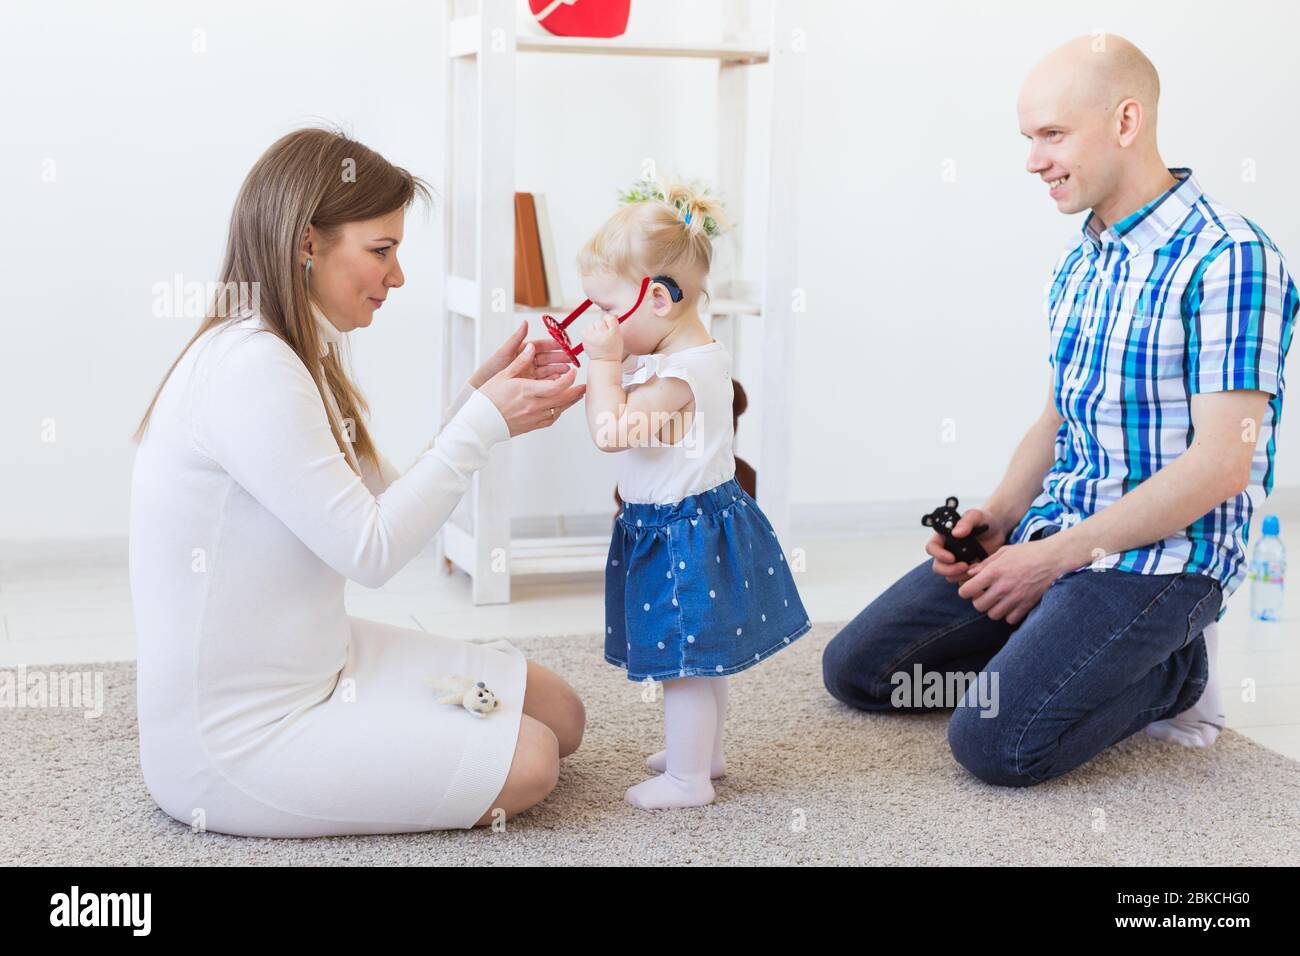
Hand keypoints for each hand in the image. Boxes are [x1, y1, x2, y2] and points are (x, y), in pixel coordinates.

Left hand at [469, 320, 574, 388]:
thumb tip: (525, 322)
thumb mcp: (504, 352)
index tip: (564, 344)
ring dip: (559, 370)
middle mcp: (528, 361)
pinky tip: (560, 381)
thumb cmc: (491, 369)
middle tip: (571, 359)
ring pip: (548, 370)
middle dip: (560, 358)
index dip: (554, 345)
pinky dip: (553, 381)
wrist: (483, 388)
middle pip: (548, 358)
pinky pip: (545, 382)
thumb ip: (517, 338)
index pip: (542, 345)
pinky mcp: (531, 385)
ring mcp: (530, 373)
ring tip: (567, 371)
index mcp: (523, 351)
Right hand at [478, 343, 585, 436]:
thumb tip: (531, 348)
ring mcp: (533, 417)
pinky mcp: (531, 426)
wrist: (479, 423)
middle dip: (576, 391)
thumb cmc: (488, 399)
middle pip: (563, 399)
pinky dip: (558, 412)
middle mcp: (533, 405)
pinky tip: (560, 407)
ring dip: (570, 402)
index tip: (573, 372)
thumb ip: (520, 362)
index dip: (569, 379)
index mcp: (527, 391)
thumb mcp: (503, 375)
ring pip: (559, 410)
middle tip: (585, 385)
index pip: (557, 386)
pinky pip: (551, 419)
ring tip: (577, 394)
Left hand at [581, 314, 623, 361]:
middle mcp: (602, 335)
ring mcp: (592, 337)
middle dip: (601, 326)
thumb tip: (612, 314)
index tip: (609, 326)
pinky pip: (585, 329)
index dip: (609, 320)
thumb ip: (615, 324)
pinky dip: (588, 333)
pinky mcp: (585, 340)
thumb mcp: (619, 336)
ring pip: (591, 324)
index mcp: (613, 333)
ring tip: (598, 338)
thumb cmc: (613, 349)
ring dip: (594, 329)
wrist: (605, 362)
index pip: (609, 317)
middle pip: (599, 321)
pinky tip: (593, 339)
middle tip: (603, 335)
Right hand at [926, 507, 1006, 584]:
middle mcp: (947, 551)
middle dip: (949, 570)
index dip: (938, 554)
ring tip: (976, 567)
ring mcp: (956, 563)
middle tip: (965, 566)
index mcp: (943, 537)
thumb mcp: (976, 516)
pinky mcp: (967, 571)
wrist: (998, 530)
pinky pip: (963, 581)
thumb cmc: (984, 519)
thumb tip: (956, 533)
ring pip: (949, 576)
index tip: (951, 557)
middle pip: (938, 567)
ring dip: (961, 575)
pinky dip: (970, 580)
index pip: (931, 548)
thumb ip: (966, 521)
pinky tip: (981, 573)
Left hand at [956, 538, 1071, 625]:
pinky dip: (1009, 614)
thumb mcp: (1004, 552)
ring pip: (993, 615)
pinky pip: (1010, 619)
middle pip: (978, 606)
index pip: (967, 591)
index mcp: (994, 572)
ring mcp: (1015, 598)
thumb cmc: (1029, 552)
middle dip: (978, 600)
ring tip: (998, 600)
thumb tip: (970, 573)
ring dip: (993, 608)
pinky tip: (1011, 605)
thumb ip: (985, 564)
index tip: (970, 588)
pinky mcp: (1027, 605)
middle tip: (984, 594)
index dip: (965, 590)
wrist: (1054, 559)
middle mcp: (1002, 587)